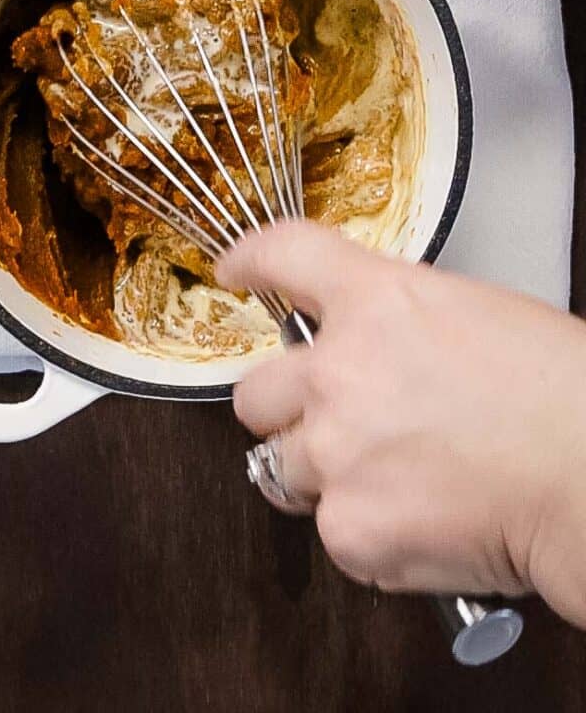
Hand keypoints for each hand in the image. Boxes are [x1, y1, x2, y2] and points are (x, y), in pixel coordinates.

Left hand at [217, 221, 585, 627]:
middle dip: (284, 408)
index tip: (235, 271)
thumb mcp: (475, 315)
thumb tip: (375, 348)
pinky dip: (370, 531)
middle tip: (332, 420)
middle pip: (254, 392)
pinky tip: (425, 519)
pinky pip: (334, 530)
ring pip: (284, 468)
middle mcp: (337, 372)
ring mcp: (335, 454)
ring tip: (399, 478)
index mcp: (376, 302)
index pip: (283, 256)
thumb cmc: (562, 393)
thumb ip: (398, 323)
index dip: (251, 261)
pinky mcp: (350, 529)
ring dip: (325, 473)